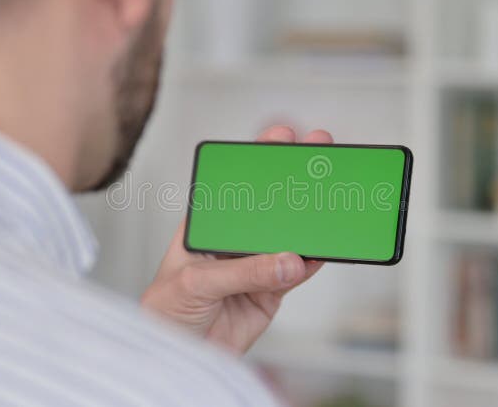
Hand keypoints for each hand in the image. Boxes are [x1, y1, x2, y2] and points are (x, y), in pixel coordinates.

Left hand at [140, 126, 331, 353]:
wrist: (177, 359)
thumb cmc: (166, 312)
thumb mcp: (195, 283)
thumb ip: (241, 272)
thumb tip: (286, 262)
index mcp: (207, 225)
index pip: (235, 187)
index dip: (258, 161)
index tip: (281, 139)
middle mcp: (233, 241)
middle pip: (269, 206)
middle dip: (293, 181)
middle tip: (318, 155)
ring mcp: (253, 265)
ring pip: (287, 238)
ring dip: (310, 219)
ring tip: (330, 198)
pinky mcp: (269, 292)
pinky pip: (296, 273)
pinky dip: (312, 262)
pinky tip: (325, 247)